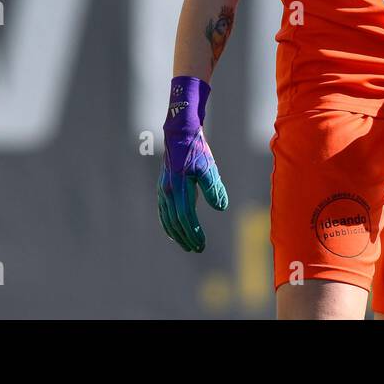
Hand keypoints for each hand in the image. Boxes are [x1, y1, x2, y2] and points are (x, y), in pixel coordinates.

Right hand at [157, 76, 227, 251]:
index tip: (202, 244)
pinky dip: (168, 224)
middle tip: (198, 249)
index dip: (193, 233)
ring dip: (177, 234)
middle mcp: (167, 192)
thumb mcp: (208, 167)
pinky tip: (174, 231)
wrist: (180, 134)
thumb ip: (214, 188)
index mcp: (178, 188)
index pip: (185, 217)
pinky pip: (163, 212)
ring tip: (187, 245)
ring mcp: (162, 190)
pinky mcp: (163, 187)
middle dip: (186, 238)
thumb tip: (221, 207)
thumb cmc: (196, 150)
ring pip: (167, 219)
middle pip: (174, 222)